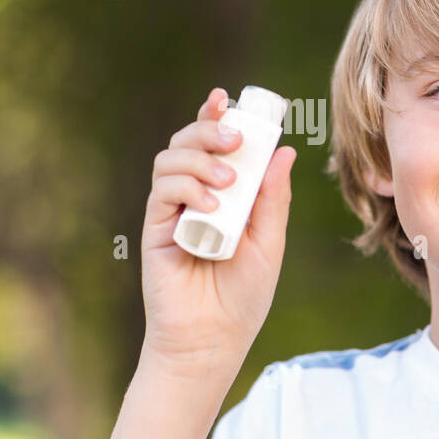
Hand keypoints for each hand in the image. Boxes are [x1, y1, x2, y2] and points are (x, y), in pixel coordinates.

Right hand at [140, 87, 296, 378]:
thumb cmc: (242, 296)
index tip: (226, 98)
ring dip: (201, 159)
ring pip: (171, 160)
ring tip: (229, 181)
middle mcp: (194, 195)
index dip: (215, 117)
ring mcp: (172, 211)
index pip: (214, 145)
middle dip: (209, 130)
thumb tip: (284, 151)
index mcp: (223, 193)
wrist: (212, 340)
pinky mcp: (155, 228)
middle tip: (235, 140)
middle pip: (188, 142)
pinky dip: (186, 187)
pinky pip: (162, 192)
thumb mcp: (268, 242)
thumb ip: (272, 198)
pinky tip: (210, 205)